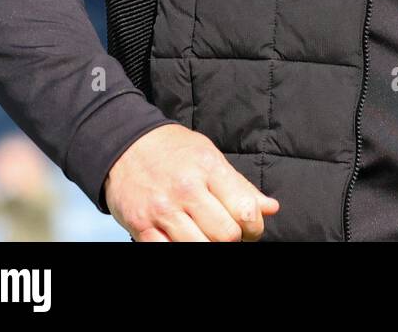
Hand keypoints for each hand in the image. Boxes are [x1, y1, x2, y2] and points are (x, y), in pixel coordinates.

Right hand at [103, 124, 279, 241]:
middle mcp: (186, 190)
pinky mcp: (141, 227)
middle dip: (234, 240)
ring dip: (209, 248)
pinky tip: (187, 240)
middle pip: (225, 235)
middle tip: (231, 235)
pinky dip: (182, 250)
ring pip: (199, 248)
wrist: (127, 145)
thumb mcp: (211, 156)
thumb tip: (270, 208)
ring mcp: (162, 210)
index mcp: (209, 169)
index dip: (255, 226)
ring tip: (209, 238)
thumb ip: (240, 186)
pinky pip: (167, 252)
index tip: (252, 228)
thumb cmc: (174, 150)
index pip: (245, 209)